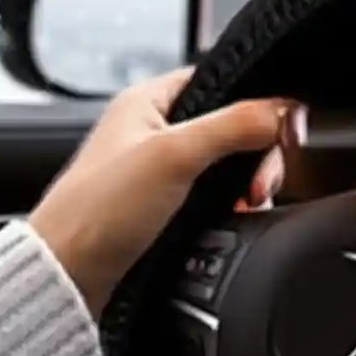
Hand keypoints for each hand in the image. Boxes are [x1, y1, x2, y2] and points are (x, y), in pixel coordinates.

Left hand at [29, 68, 299, 316]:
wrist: (69, 275)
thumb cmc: (97, 210)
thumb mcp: (174, 155)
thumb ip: (234, 126)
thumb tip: (286, 111)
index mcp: (149, 100)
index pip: (223, 81)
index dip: (257, 103)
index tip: (280, 132)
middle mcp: (155, 129)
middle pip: (233, 126)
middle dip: (258, 154)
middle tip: (261, 183)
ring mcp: (161, 168)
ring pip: (229, 163)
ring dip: (248, 183)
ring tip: (249, 202)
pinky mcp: (167, 204)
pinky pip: (218, 194)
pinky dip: (234, 205)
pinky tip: (237, 216)